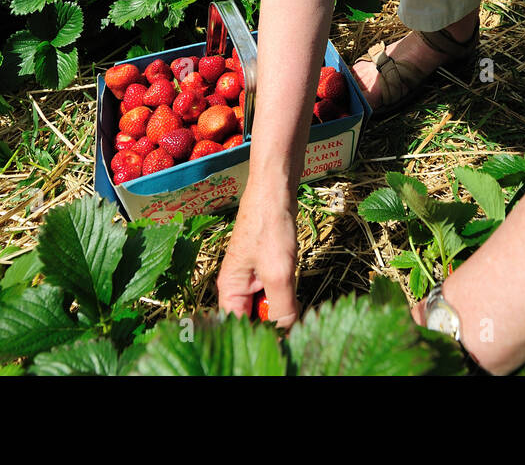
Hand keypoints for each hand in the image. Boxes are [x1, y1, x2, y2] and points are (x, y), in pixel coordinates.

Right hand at [217, 187, 300, 326]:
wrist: (276, 189)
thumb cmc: (269, 226)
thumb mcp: (279, 273)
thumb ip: (282, 308)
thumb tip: (287, 334)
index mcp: (230, 290)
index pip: (239, 328)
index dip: (261, 335)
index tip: (283, 336)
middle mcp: (237, 286)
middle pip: (254, 319)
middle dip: (274, 321)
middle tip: (295, 318)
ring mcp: (252, 275)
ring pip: (268, 304)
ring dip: (284, 306)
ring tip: (293, 293)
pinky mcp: (267, 266)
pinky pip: (276, 289)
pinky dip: (287, 291)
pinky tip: (295, 282)